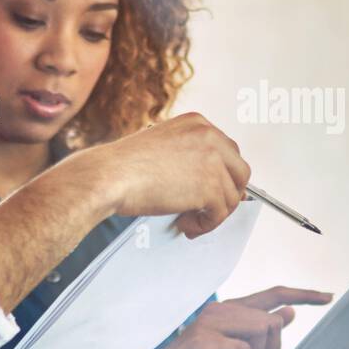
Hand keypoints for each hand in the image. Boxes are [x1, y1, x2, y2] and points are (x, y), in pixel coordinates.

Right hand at [82, 112, 250, 237]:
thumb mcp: (159, 146)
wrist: (109, 175)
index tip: (213, 191)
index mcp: (197, 123)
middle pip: (240, 171)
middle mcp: (209, 137)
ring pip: (232, 197)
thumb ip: (184, 155)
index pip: (228, 150)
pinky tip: (186, 225)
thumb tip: (200, 178)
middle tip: (209, 209)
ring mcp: (213, 161)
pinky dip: (206, 225)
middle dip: (227, 194)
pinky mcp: (210, 187)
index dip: (223, 175)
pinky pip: (220, 213)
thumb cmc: (122, 165)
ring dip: (212, 214)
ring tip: (189, 220)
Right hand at [134, 286, 334, 348]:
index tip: (328, 296)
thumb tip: (289, 313)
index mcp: (229, 308)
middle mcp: (222, 309)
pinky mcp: (207, 342)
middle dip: (271, 348)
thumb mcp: (234, 347)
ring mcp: (212, 324)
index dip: (303, 295)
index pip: (273, 294)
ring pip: (262, 332)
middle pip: (272, 322)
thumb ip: (259, 330)